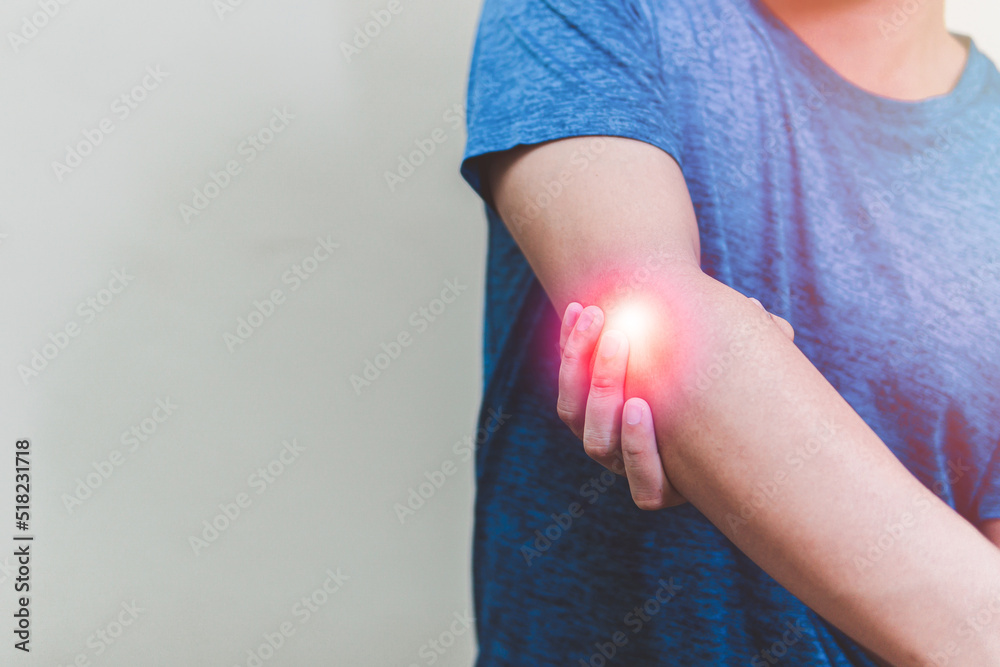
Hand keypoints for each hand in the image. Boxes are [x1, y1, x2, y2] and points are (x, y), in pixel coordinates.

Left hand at [556, 298, 793, 509]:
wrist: (680, 361)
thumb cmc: (730, 382)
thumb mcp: (751, 378)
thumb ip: (765, 355)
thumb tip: (776, 326)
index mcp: (671, 482)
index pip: (647, 486)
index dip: (639, 448)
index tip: (642, 405)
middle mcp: (627, 465)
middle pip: (600, 441)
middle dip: (607, 388)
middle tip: (621, 339)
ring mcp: (600, 438)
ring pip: (575, 414)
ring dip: (583, 363)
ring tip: (602, 319)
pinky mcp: (579, 408)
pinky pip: (566, 384)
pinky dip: (570, 347)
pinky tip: (581, 310)